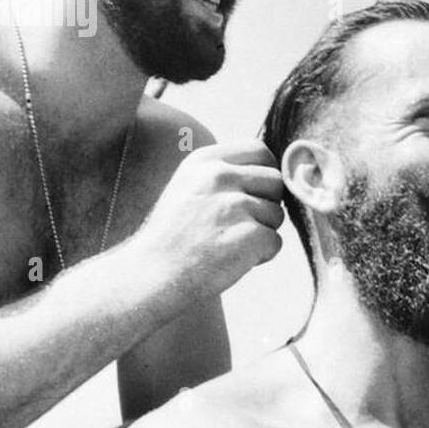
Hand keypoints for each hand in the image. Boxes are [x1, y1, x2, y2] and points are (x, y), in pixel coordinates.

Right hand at [131, 140, 284, 297]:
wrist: (150, 276)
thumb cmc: (173, 236)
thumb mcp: (190, 186)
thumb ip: (226, 174)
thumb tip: (274, 174)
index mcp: (205, 160)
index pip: (260, 151)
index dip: (263, 174)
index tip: (251, 195)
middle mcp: (220, 176)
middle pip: (275, 181)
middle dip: (266, 205)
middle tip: (237, 226)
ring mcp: (235, 205)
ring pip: (277, 214)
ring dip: (262, 233)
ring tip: (227, 244)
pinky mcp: (250, 235)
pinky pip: (275, 242)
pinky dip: (261, 256)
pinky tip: (231, 260)